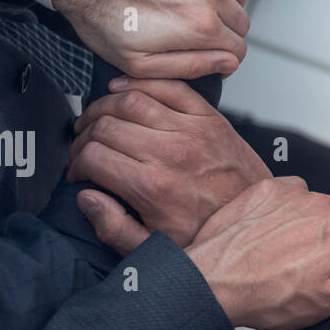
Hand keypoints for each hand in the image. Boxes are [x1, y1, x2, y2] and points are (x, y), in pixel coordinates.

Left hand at [50, 0, 250, 78]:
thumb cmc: (101, 15)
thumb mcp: (137, 61)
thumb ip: (190, 66)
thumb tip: (230, 62)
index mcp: (199, 26)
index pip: (237, 47)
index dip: (223, 54)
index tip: (208, 48)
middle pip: (241, 19)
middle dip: (225, 28)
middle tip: (197, 24)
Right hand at [67, 79, 269, 246]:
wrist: (253, 215)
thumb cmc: (206, 231)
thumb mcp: (154, 247)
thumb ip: (113, 227)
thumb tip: (85, 197)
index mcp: (153, 187)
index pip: (92, 156)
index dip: (75, 163)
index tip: (79, 172)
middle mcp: (171, 152)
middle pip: (105, 126)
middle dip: (84, 136)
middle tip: (83, 147)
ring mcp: (193, 130)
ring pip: (131, 100)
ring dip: (104, 107)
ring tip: (97, 120)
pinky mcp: (210, 117)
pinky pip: (169, 86)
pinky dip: (141, 82)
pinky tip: (123, 90)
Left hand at [186, 177, 329, 329]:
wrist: (212, 281)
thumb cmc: (269, 296)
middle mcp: (326, 203)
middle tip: (310, 270)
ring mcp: (296, 192)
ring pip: (320, 209)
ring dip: (311, 228)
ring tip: (286, 256)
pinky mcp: (269, 188)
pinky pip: (291, 197)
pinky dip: (287, 214)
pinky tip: (272, 237)